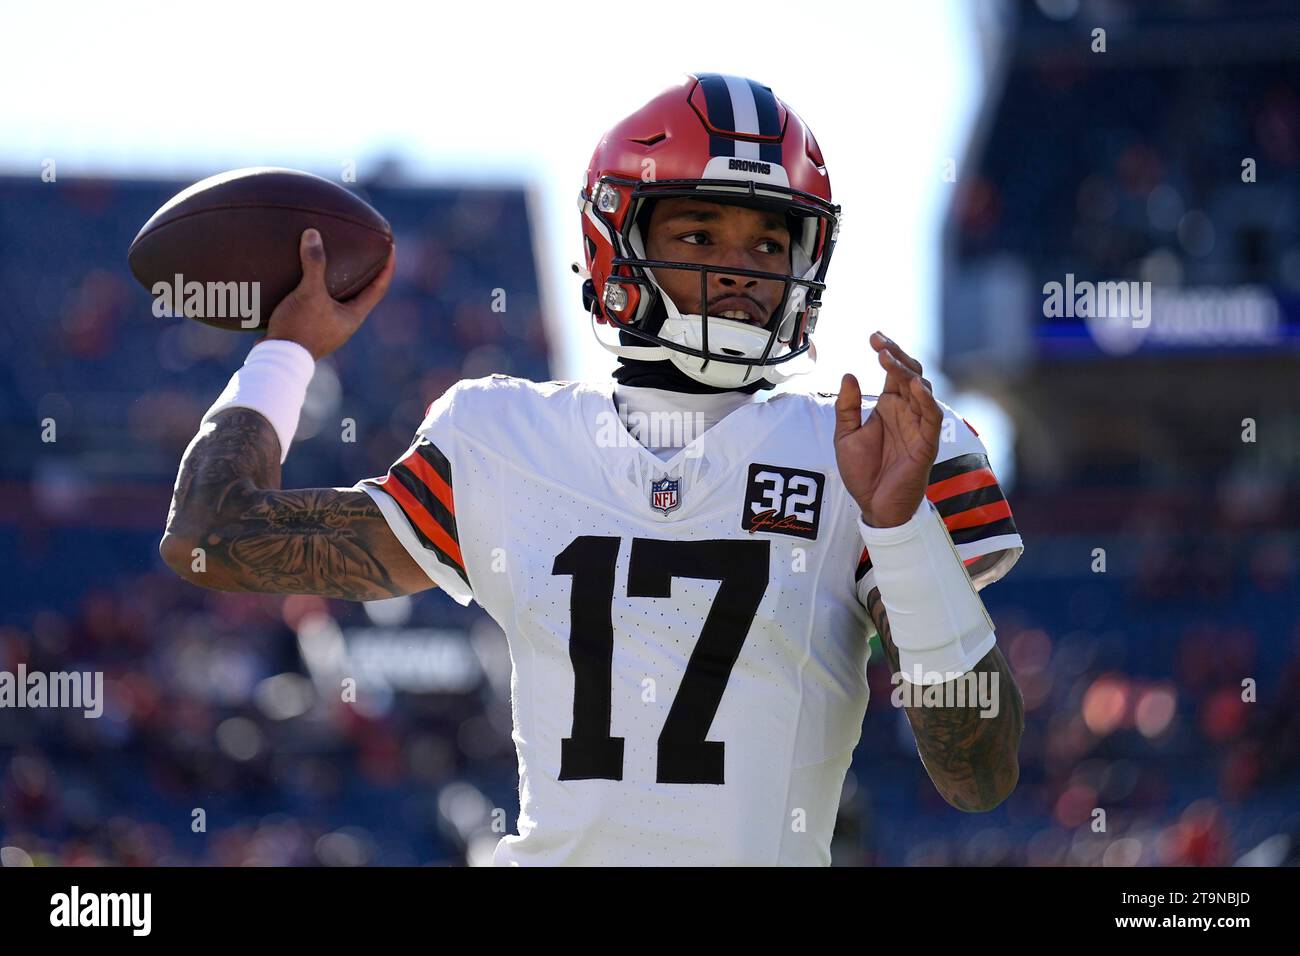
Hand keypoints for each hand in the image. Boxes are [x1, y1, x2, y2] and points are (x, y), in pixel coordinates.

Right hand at [264, 228, 395, 360]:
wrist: (277, 358)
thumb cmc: (300, 328)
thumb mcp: (309, 293)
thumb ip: (314, 264)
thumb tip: (313, 234)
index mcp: (353, 316)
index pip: (379, 288)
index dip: (387, 268)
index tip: (391, 248)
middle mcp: (344, 322)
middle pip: (361, 292)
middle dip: (364, 271)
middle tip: (364, 249)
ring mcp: (326, 326)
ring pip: (337, 297)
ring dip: (336, 279)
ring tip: (333, 258)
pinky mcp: (308, 327)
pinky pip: (316, 301)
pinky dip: (314, 286)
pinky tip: (302, 275)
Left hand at [834, 331, 942, 527]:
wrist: (873, 505)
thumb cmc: (862, 473)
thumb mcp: (845, 435)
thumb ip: (847, 407)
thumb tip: (849, 374)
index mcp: (889, 407)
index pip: (892, 372)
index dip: (886, 352)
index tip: (873, 337)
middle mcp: (906, 411)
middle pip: (909, 373)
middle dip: (896, 355)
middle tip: (879, 342)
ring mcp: (918, 425)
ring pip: (921, 389)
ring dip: (906, 372)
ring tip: (888, 359)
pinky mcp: (926, 442)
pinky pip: (931, 416)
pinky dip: (925, 399)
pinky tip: (913, 385)